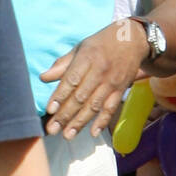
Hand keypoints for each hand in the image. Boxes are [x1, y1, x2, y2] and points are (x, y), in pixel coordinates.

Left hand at [40, 20, 148, 138]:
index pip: (71, 80)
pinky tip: (93, 133)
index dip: (60, 96)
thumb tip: (43, 78)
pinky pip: (111, 108)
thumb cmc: (101, 43)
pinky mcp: (121, 90)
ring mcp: (111, 82)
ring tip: (67, 135)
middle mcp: (99, 71)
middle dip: (65, 115)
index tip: (50, 110)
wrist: (132, 39)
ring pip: (94, 106)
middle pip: (81, 97)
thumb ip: (62, 64)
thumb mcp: (81, 48)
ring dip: (80, 122)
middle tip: (53, 129)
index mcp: (87, 58)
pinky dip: (102, 121)